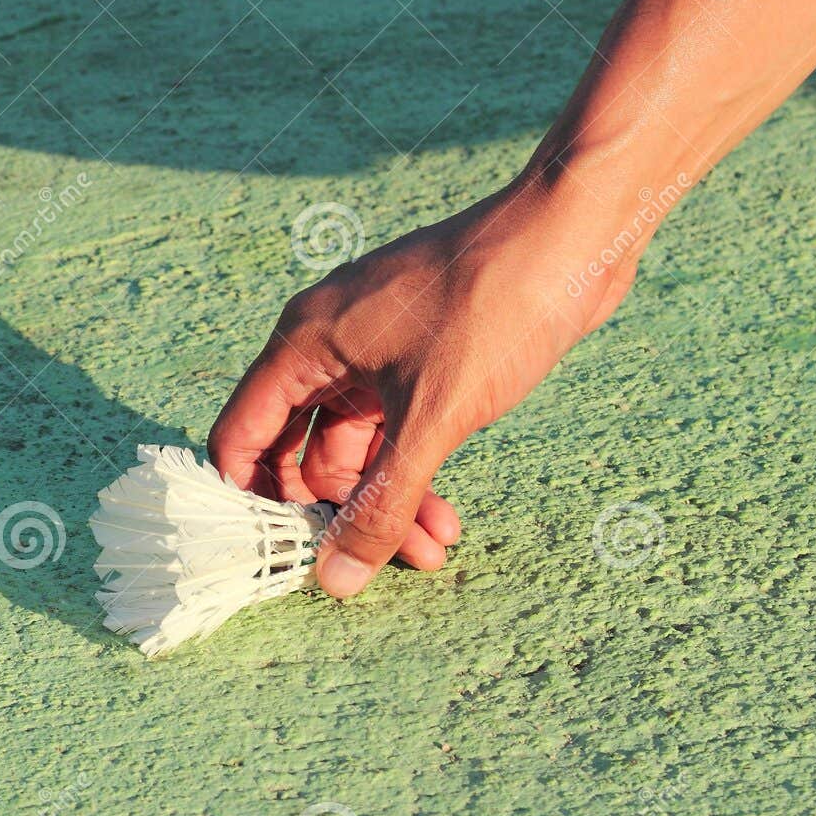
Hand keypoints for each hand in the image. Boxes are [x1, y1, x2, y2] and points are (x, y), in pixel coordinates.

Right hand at [208, 178, 637, 597]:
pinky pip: (395, 431)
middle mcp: (327, 346)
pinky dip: (414, 473)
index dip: (253, 500)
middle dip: (338, 511)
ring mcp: (374, 351)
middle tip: (380, 561)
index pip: (240, 436)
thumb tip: (338, 579)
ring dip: (386, 500)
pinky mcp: (418, 358)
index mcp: (304, 344)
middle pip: (300, 452)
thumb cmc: (494, 307)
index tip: (290, 555)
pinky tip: (446, 517)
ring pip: (356, 449)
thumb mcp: (433, 418)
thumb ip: (381, 502)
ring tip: (435, 547)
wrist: (576, 236)